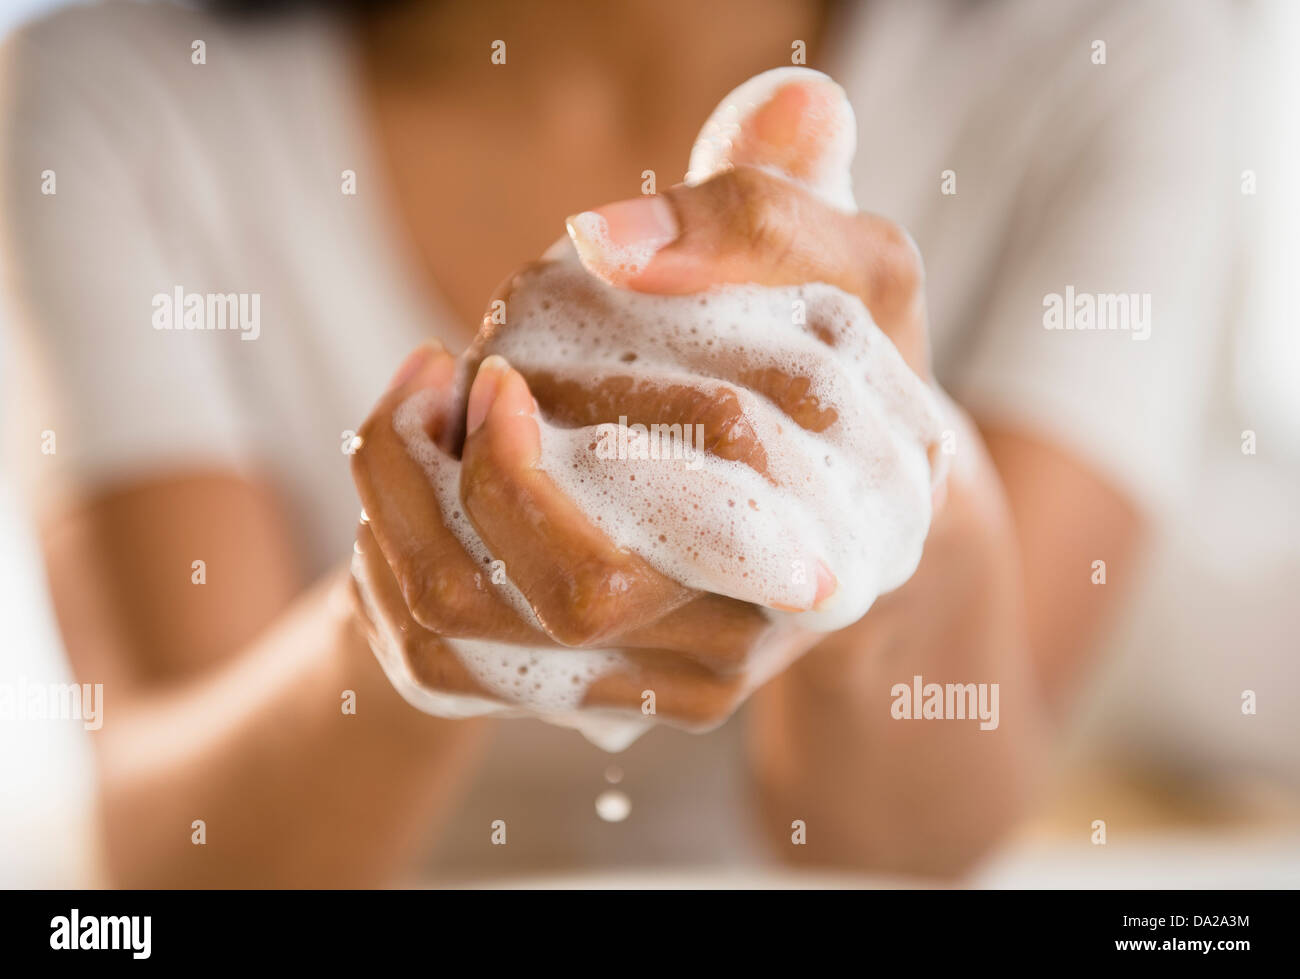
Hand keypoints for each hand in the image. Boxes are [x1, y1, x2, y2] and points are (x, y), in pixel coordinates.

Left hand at [349, 70, 945, 735]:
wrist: (860, 488)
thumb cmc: (855, 359)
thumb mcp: (853, 266)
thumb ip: (762, 217)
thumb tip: (605, 236)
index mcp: (814, 542)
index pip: (636, 545)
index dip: (516, 474)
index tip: (483, 368)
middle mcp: (747, 634)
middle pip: (546, 604)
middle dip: (439, 489)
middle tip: (430, 377)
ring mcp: (683, 678)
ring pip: (485, 643)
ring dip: (403, 519)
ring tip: (413, 409)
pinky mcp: (629, 695)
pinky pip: (464, 668)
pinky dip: (402, 569)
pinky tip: (416, 483)